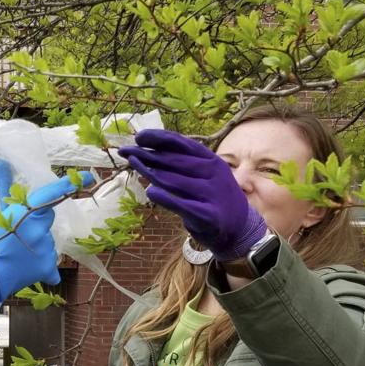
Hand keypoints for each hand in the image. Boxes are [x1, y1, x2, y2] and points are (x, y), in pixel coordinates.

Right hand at [0, 160, 95, 318]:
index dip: (70, 184)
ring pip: (48, 240)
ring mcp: (46, 250)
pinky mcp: (47, 268)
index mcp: (27, 213)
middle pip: (46, 218)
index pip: (52, 194)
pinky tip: (27, 267)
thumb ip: (3, 185)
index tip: (86, 177)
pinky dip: (41, 266)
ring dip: (37, 243)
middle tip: (16, 232)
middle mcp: (40, 230)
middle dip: (36, 221)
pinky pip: (50, 263)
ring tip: (17, 252)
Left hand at [117, 128, 266, 260]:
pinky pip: (181, 204)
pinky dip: (164, 197)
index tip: (139, 137)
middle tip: (125, 151)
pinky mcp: (208, 215)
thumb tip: (148, 152)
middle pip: (174, 161)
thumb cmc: (213, 197)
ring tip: (134, 165)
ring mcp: (211, 194)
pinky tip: (150, 191)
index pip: (182, 144)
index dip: (159, 138)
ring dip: (150, 172)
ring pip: (174, 181)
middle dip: (147, 154)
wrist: (239, 228)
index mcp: (211, 160)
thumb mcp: (205, 174)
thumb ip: (182, 164)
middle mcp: (213, 173)